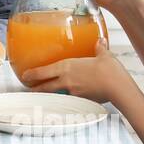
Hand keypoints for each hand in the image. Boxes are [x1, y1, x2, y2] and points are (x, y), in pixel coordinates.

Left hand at [18, 40, 134, 103]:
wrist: (118, 88)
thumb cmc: (110, 70)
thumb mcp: (104, 55)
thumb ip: (99, 48)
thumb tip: (100, 41)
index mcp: (68, 66)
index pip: (44, 71)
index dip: (32, 74)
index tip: (25, 75)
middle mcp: (67, 80)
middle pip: (45, 86)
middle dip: (35, 88)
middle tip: (28, 88)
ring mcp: (73, 92)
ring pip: (55, 95)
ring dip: (47, 95)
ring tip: (42, 96)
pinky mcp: (81, 101)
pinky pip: (69, 100)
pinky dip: (64, 101)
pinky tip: (64, 102)